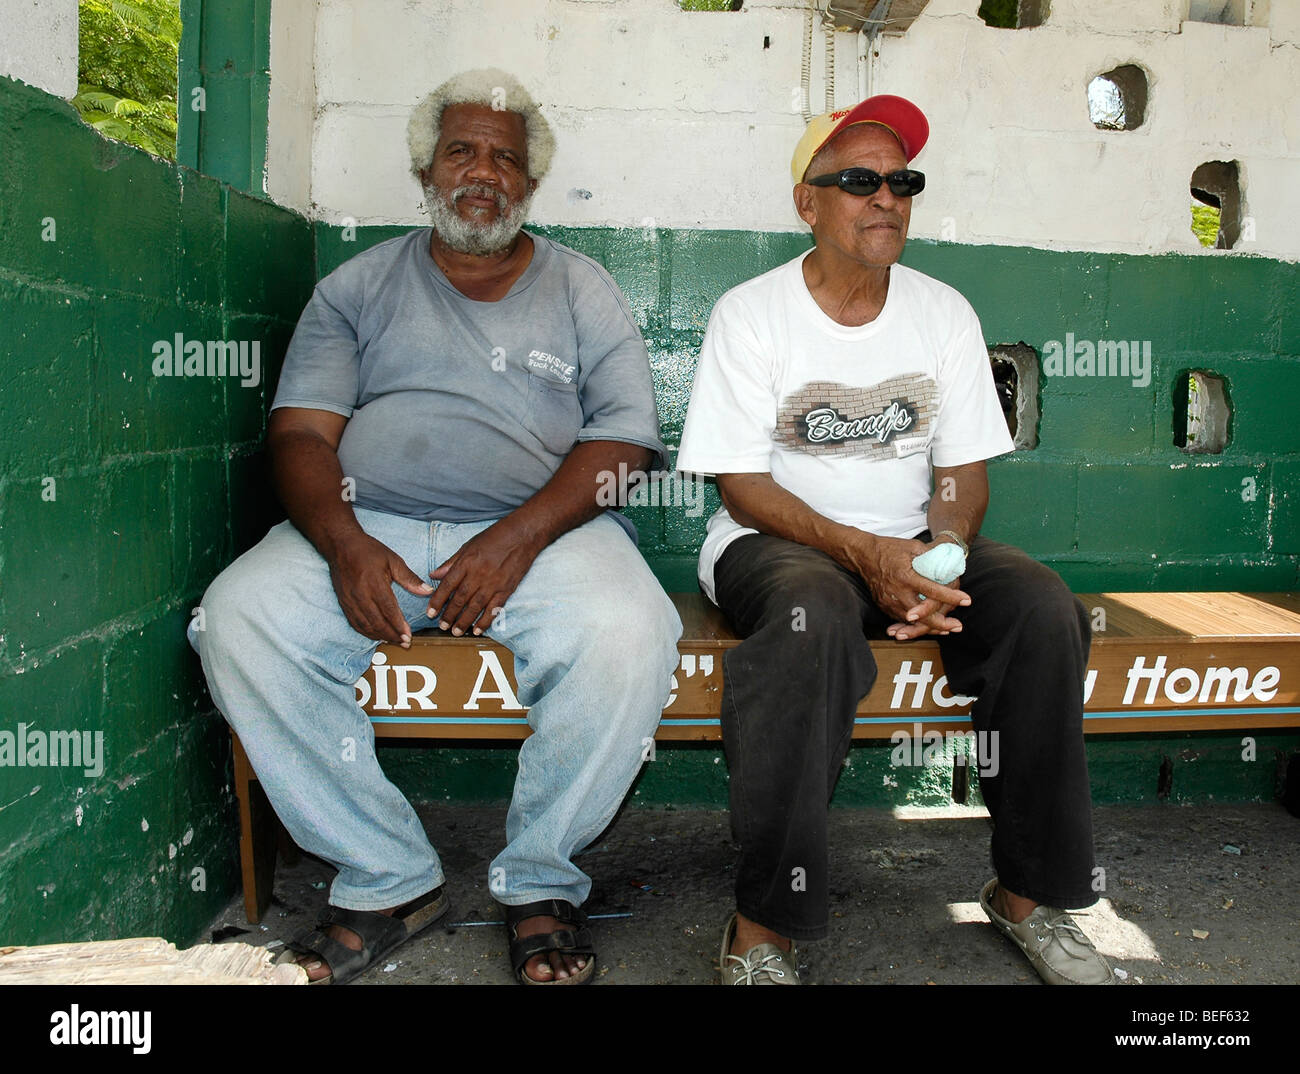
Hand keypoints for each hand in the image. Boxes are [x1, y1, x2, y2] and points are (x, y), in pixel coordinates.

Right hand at [327, 532, 433, 647]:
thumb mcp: (393, 560)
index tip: (408, 636)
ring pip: (365, 625)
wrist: (341, 545)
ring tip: (394, 641)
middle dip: (392, 635)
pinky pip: (355, 623)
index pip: (388, 610)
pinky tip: (376, 635)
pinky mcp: (344, 603)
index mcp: (374, 583)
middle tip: (405, 643)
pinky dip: (366, 632)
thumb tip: (427, 591)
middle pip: (377, 622)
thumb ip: (410, 578)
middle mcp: (360, 594)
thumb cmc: (368, 551)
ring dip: (380, 636)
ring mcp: (350, 600)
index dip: (398, 625)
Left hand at [426, 517, 542, 635]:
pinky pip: (494, 609)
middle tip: (442, 626)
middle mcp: (478, 574)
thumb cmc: (494, 537)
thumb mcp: (468, 545)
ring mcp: (493, 583)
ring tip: (456, 631)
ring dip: (464, 621)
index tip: (430, 612)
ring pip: (475, 607)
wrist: (523, 535)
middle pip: (460, 599)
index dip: (437, 601)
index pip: (447, 585)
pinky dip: (485, 621)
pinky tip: (478, 630)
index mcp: (467, 562)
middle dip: (449, 615)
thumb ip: (451, 562)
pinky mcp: (506, 588)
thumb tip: (434, 575)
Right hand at [841, 533, 969, 640]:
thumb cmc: (890, 549)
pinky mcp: (884, 605)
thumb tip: (948, 564)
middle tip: (958, 626)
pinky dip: (916, 625)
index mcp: (906, 576)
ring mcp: (889, 601)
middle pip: (922, 614)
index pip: (932, 590)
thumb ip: (930, 557)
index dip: (951, 596)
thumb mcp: (913, 547)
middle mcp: (897, 591)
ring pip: (912, 621)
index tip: (967, 600)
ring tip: (947, 629)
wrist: (863, 555)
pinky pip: (901, 619)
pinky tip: (928, 626)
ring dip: (930, 627)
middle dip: (941, 623)